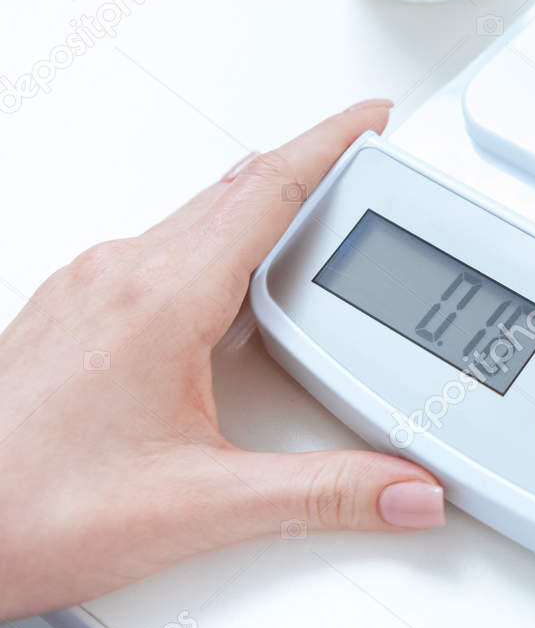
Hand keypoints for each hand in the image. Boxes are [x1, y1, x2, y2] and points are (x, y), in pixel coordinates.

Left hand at [0, 102, 444, 621]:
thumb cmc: (28, 510)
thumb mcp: (203, 507)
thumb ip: (323, 494)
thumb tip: (404, 487)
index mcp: (161, 298)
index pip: (267, 190)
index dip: (331, 144)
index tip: (372, 118)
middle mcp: (117, 277)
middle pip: (234, 193)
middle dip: (308, 169)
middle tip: (363, 163)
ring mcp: (87, 290)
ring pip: (192, 220)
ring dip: (259, 209)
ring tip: (311, 224)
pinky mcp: (69, 314)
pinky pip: (158, 251)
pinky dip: (212, 245)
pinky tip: (226, 289)